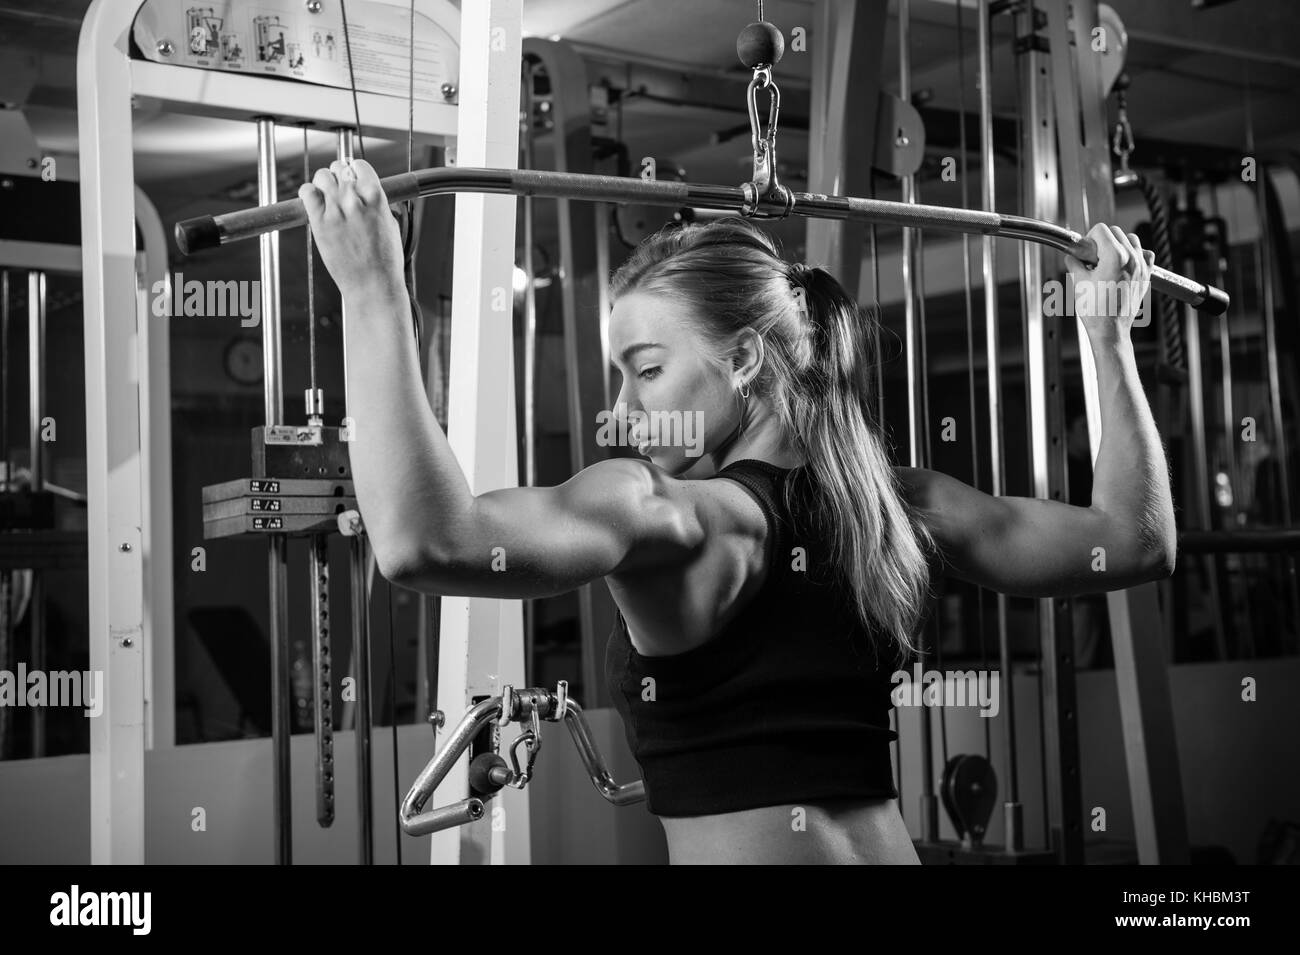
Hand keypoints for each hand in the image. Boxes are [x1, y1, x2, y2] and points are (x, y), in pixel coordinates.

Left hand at [299, 158, 405, 300]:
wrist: (373, 285)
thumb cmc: (384, 260)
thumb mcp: (390, 225)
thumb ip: (376, 203)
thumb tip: (364, 190)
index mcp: (376, 198)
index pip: (360, 166)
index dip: (355, 169)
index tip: (352, 176)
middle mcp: (355, 200)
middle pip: (339, 169)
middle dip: (339, 175)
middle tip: (339, 188)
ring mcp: (336, 211)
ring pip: (322, 177)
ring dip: (323, 182)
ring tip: (326, 195)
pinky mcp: (320, 223)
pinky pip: (307, 193)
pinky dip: (308, 192)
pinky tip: (313, 200)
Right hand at [1065, 223, 1154, 341]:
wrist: (1110, 329)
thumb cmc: (1095, 310)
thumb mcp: (1079, 283)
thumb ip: (1074, 264)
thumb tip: (1072, 257)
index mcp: (1114, 257)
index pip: (1101, 230)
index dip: (1089, 238)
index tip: (1085, 250)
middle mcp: (1131, 258)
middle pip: (1116, 232)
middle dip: (1102, 240)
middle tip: (1093, 257)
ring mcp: (1141, 266)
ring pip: (1132, 239)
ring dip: (1119, 244)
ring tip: (1108, 260)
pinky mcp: (1146, 275)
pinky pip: (1146, 254)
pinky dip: (1136, 254)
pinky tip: (1124, 264)